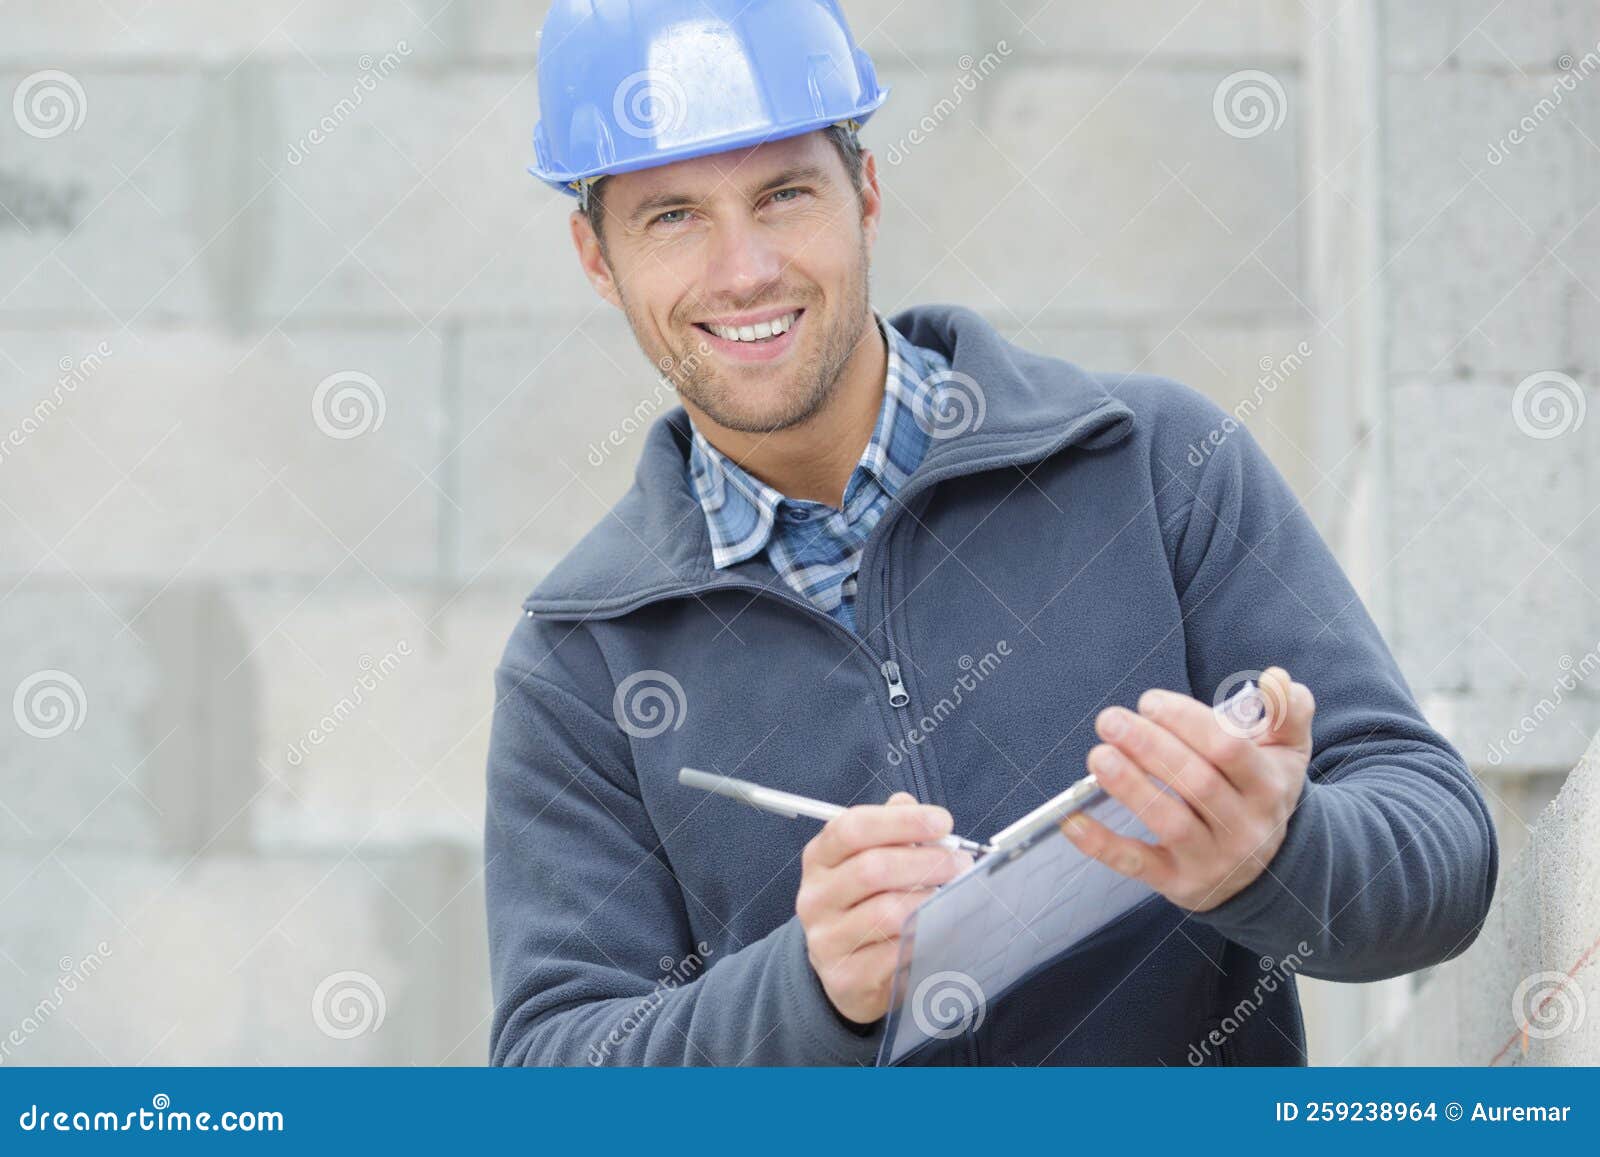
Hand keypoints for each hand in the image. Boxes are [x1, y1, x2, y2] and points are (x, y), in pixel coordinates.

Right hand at [796, 792, 973, 1023]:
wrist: (844, 972)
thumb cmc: (864, 906)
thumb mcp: (868, 862)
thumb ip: (889, 831)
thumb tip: (908, 804)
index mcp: (820, 859)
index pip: (852, 828)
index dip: (901, 821)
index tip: (942, 822)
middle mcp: (816, 897)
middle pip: (873, 868)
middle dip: (926, 861)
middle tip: (959, 863)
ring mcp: (827, 940)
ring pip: (888, 913)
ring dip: (931, 901)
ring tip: (954, 896)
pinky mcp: (846, 977)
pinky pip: (896, 954)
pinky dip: (925, 938)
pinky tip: (940, 929)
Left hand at [1060, 667, 1312, 911]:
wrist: (1268, 872)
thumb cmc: (1260, 795)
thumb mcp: (1286, 755)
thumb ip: (1287, 713)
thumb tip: (1277, 678)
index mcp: (1268, 786)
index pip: (1229, 748)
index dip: (1186, 721)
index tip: (1149, 701)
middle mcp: (1245, 826)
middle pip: (1197, 782)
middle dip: (1150, 747)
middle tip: (1111, 719)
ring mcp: (1212, 859)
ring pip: (1169, 822)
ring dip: (1130, 787)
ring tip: (1099, 756)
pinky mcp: (1180, 882)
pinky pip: (1137, 863)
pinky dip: (1102, 844)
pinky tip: (1072, 820)